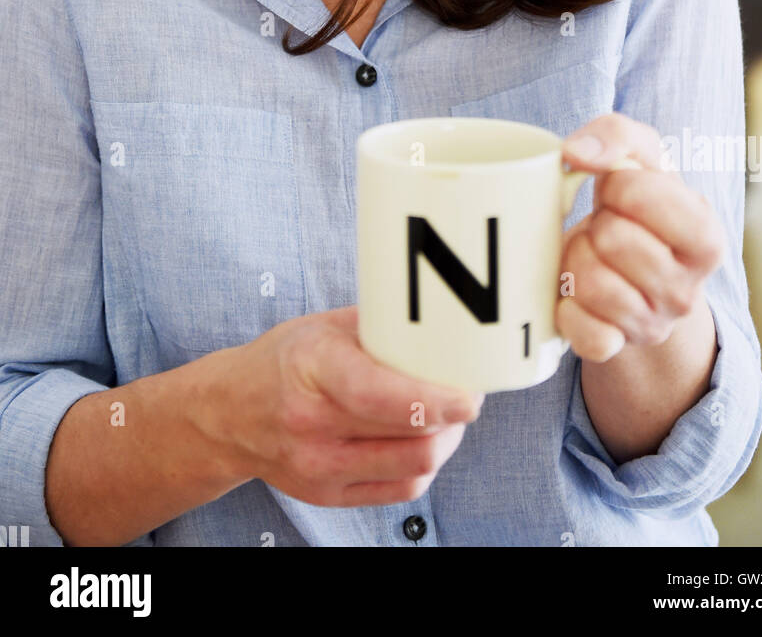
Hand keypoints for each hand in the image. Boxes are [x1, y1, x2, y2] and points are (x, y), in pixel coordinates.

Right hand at [197, 305, 482, 506]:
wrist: (230, 414)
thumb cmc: (284, 361)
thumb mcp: (325, 327)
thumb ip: (381, 328)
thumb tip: (442, 330)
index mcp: (313, 370)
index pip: (380, 395)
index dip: (434, 400)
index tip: (469, 395)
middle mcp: (312, 426)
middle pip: (410, 439)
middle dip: (453, 419)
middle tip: (466, 394)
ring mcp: (320, 468)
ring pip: (414, 468)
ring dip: (445, 442)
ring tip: (447, 417)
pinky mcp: (329, 496)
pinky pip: (401, 490)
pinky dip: (424, 464)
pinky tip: (423, 439)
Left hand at [556, 113, 725, 362]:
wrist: (632, 270)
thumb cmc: (638, 204)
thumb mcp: (641, 156)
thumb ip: (616, 134)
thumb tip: (576, 153)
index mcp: (706, 238)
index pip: (643, 196)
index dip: (618, 185)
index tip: (621, 192)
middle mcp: (687, 290)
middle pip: (612, 238)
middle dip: (597, 223)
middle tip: (606, 227)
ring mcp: (652, 326)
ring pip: (590, 283)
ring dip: (576, 258)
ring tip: (592, 254)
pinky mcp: (615, 348)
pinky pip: (580, 332)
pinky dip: (566, 306)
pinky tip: (576, 293)